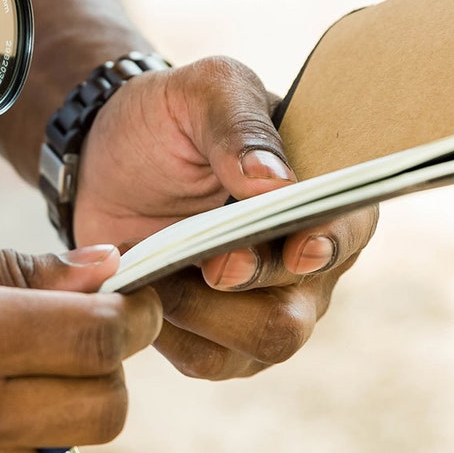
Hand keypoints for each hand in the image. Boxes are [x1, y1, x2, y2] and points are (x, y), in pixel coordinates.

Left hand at [74, 56, 377, 379]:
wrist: (106, 156)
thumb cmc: (172, 116)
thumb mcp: (205, 90)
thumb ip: (239, 125)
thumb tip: (275, 182)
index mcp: (329, 197)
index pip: (347, 232)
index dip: (327, 247)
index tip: (298, 248)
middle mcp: (311, 266)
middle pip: (298, 312)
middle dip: (250, 290)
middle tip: (209, 260)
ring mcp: (268, 310)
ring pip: (255, 347)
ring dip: (199, 310)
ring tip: (157, 260)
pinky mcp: (219, 342)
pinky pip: (204, 361)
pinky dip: (168, 327)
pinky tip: (145, 282)